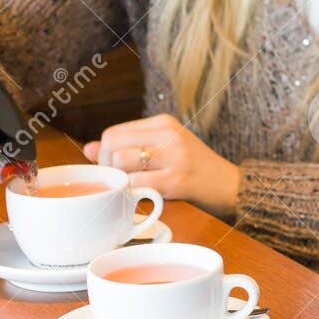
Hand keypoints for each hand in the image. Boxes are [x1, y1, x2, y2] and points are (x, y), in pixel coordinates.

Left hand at [83, 113, 242, 217]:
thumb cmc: (193, 169)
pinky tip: (141, 196)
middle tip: (118, 181)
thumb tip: (88, 148)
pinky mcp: (177, 179)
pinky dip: (131, 192)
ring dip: (118, 179)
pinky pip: (137, 183)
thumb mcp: (163, 149)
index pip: (114, 132)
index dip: (104, 154)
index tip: (113, 169)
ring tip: (130, 187)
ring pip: (121, 161)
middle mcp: (169, 133)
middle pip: (112, 144)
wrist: (230, 185)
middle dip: (106, 166)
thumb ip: (128, 146)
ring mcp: (174, 155)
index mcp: (164, 122)